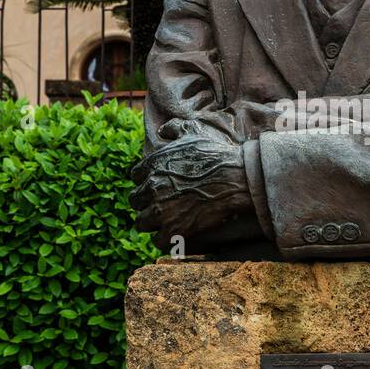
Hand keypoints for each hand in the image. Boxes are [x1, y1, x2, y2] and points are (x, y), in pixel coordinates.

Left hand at [130, 132, 249, 243]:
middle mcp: (151, 188)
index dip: (146, 180)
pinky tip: (173, 233)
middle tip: (159, 204)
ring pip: (141, 223)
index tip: (156, 183)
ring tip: (163, 222)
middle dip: (145, 202)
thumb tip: (162, 131)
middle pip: (135, 201)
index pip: (135, 176)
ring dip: (151, 223)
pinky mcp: (174, 229)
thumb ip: (173, 128)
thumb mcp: (193, 130)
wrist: (234, 177)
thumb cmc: (215, 153)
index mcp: (152, 165)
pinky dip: (164, 238)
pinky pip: (157, 240)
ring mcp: (161, 211)